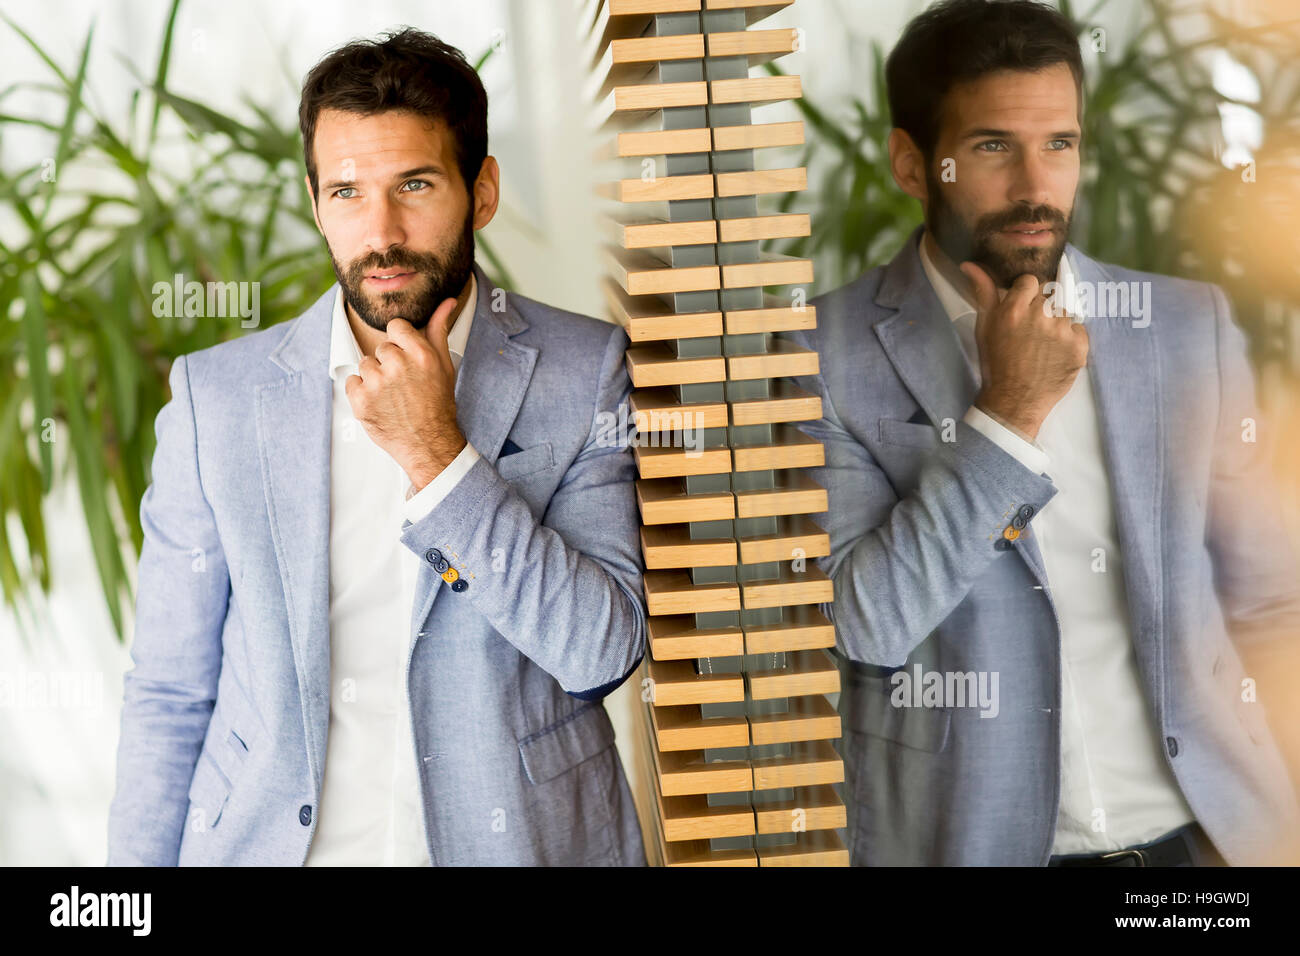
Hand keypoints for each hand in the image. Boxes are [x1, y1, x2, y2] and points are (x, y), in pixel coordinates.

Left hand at [344, 297, 465, 490]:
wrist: (428, 444)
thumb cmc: (438, 404)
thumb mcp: (444, 365)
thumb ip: (439, 329)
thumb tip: (447, 301)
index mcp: (420, 353)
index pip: (396, 326)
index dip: (400, 341)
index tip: (406, 358)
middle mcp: (398, 365)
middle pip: (381, 348)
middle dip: (389, 363)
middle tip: (403, 384)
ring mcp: (377, 383)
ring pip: (365, 364)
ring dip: (374, 377)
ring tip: (392, 395)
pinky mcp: (360, 400)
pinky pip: (352, 381)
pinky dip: (361, 392)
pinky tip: (379, 402)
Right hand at [960, 261, 1088, 439]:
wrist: (1015, 401)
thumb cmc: (996, 363)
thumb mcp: (985, 327)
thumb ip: (983, 292)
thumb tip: (970, 264)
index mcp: (1014, 309)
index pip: (1031, 281)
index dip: (1027, 294)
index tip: (1022, 310)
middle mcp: (1040, 315)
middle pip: (1049, 295)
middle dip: (1041, 309)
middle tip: (1031, 332)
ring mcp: (1062, 330)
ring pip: (1064, 311)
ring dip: (1056, 323)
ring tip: (1043, 344)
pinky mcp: (1079, 345)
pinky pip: (1078, 328)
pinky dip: (1070, 338)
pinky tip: (1055, 352)